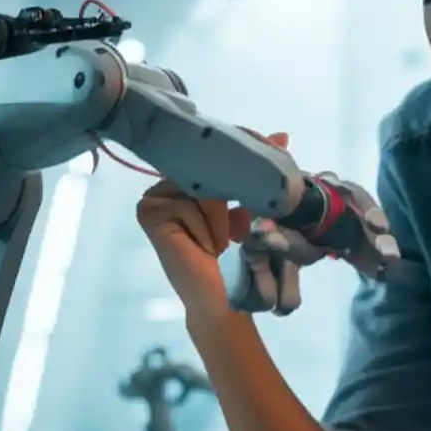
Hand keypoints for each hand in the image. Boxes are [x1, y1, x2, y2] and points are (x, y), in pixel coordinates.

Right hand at [136, 131, 288, 322]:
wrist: (226, 295)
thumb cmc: (239, 254)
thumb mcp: (253, 207)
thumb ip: (259, 172)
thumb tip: (282, 135)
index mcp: (189, 181)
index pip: (213, 159)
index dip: (238, 161)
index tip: (266, 157)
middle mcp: (167, 185)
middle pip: (206, 170)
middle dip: (233, 192)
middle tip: (242, 225)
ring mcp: (153, 198)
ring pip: (200, 188)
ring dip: (221, 218)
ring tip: (221, 244)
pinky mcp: (148, 212)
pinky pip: (188, 205)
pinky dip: (206, 228)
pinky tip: (206, 248)